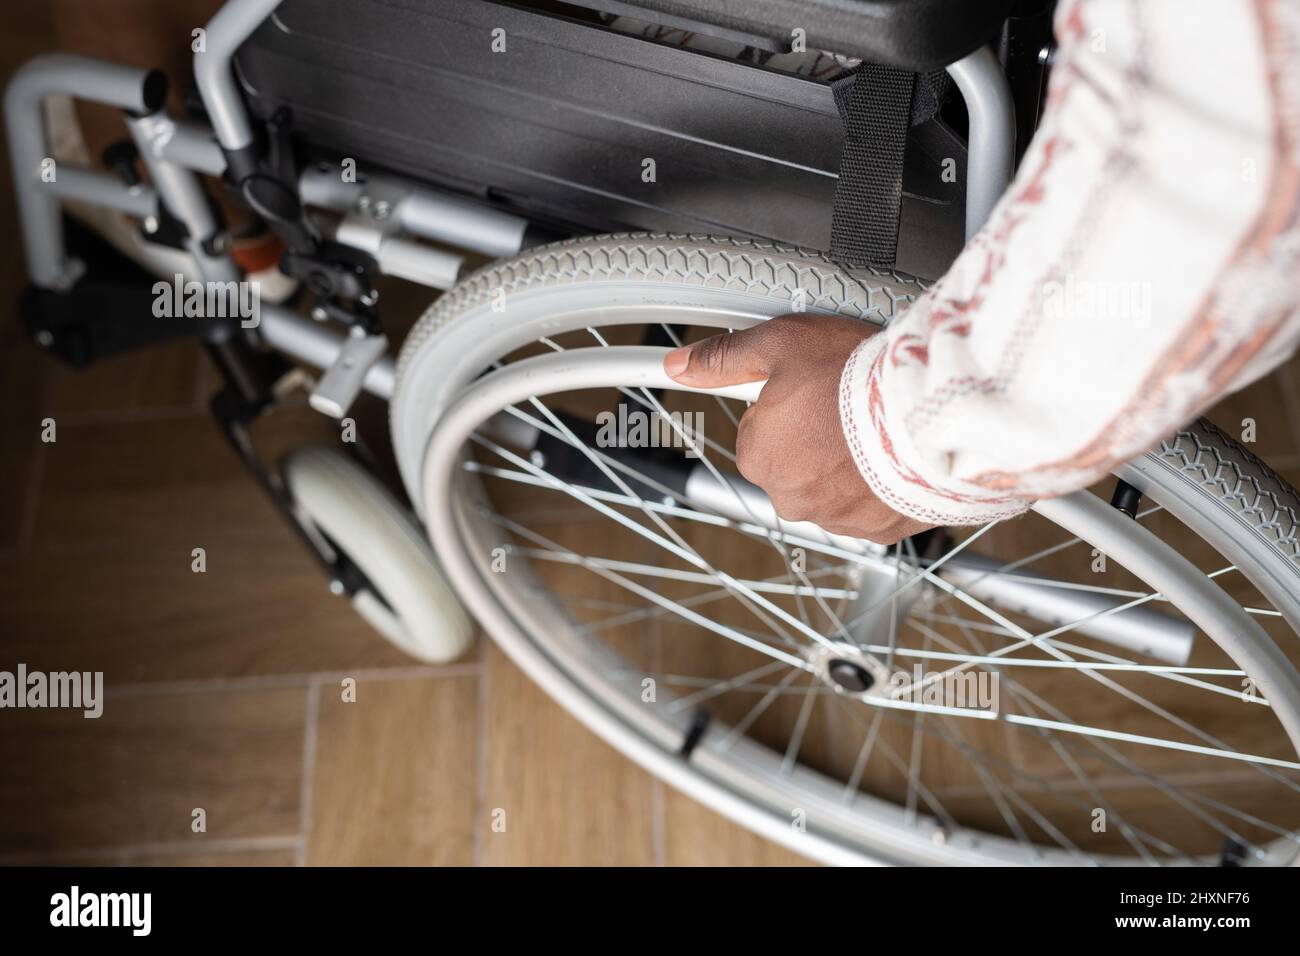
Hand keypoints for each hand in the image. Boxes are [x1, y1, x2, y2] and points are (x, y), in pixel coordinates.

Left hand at [663, 314, 934, 544]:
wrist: (928, 413)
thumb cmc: (854, 377)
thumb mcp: (781, 345)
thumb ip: (727, 358)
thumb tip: (679, 364)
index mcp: (759, 456)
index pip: (760, 431)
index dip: (789, 404)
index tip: (815, 389)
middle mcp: (790, 497)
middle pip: (795, 462)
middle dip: (817, 437)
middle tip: (847, 405)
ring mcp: (835, 518)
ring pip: (834, 486)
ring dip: (850, 463)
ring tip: (877, 429)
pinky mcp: (878, 530)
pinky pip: (872, 506)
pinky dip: (881, 485)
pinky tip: (895, 457)